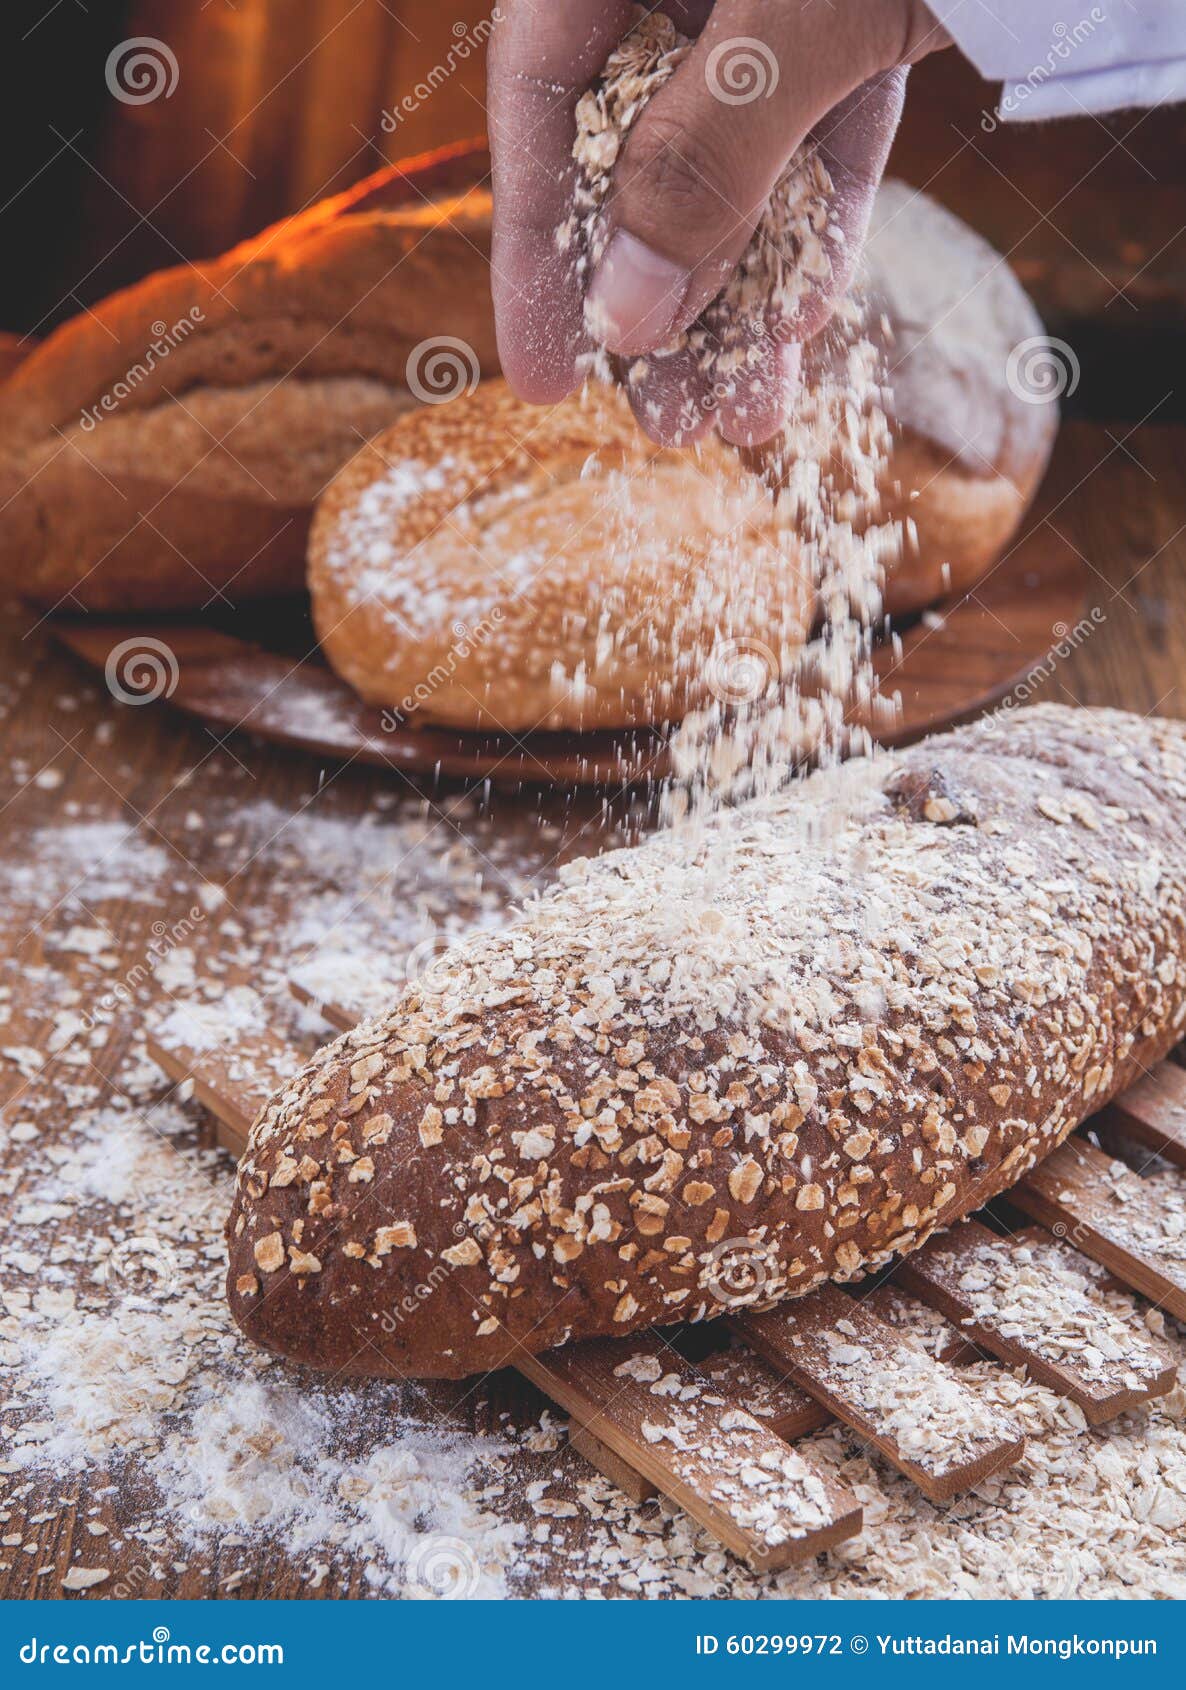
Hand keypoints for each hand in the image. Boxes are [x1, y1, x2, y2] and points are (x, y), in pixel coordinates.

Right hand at [488, 1, 949, 445]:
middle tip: (661, 424)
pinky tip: (805, 319)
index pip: (544, 98)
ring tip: (741, 413)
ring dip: (744, 289)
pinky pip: (826, 131)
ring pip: (740, 154)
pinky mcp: (868, 6)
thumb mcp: (796, 12)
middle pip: (640, 145)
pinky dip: (816, 224)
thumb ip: (705, 152)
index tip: (548, 373)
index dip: (540, 251)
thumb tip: (624, 312)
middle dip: (659, 300)